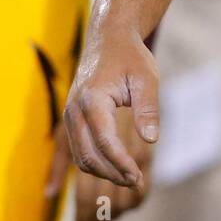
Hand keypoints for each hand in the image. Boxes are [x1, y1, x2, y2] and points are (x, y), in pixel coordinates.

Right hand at [63, 20, 159, 199]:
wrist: (108, 38)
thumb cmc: (130, 56)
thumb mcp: (146, 77)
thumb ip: (148, 108)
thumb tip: (151, 140)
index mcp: (92, 99)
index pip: (105, 142)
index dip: (122, 164)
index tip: (138, 178)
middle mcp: (74, 110)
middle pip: (88, 156)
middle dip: (112, 174)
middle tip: (137, 183)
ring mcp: (69, 115)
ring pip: (80, 157)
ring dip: (103, 172)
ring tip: (129, 178)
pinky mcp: (71, 119)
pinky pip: (77, 150)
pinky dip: (93, 164)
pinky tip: (113, 171)